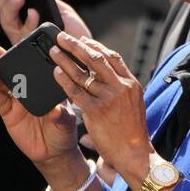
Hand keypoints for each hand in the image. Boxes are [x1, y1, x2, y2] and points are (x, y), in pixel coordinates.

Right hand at [0, 0, 91, 44]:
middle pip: (3, 10)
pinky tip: (34, 12)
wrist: (84, 51)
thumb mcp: (56, 6)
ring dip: (11, 6)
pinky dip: (28, 22)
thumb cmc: (71, 30)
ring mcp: (22, 39)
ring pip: (7, 22)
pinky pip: (23, 35)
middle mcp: (19, 28)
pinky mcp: (30, 49)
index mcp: (24, 16)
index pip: (7, 0)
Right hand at [0, 41, 77, 168]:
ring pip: (2, 84)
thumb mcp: (67, 121)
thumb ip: (61, 116)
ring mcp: (17, 101)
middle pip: (12, 70)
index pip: (34, 65)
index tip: (19, 42)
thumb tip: (55, 111)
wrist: (54, 152)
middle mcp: (29, 89)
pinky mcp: (8, 114)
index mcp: (45, 84)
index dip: (25, 53)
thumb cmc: (64, 131)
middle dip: (0, 58)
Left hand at [48, 32, 152, 177]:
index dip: (96, 47)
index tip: (82, 40)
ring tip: (54, 51)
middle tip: (62, 37)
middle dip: (77, 45)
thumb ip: (118, 91)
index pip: (113, 57)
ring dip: (66, 59)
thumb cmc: (132, 133)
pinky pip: (76, 91)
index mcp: (132, 83)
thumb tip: (101, 80)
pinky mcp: (97, 110)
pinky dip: (64, 80)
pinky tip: (55, 73)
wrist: (135, 154)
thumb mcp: (132, 105)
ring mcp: (109, 98)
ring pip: (84, 72)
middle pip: (97, 58)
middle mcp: (122, 87)